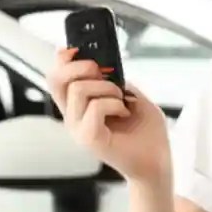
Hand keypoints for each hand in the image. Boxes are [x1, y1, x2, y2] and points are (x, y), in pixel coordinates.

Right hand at [46, 47, 171, 183]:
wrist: (157, 163)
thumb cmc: (146, 133)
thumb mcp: (132, 96)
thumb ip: (116, 81)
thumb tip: (104, 66)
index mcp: (79, 106)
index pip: (56, 78)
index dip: (62, 59)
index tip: (76, 48)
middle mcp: (73, 117)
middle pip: (55, 79)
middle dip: (79, 65)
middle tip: (102, 72)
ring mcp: (78, 129)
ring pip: (78, 89)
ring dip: (107, 87)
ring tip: (122, 101)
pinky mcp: (89, 139)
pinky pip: (95, 107)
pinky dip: (114, 104)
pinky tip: (125, 114)